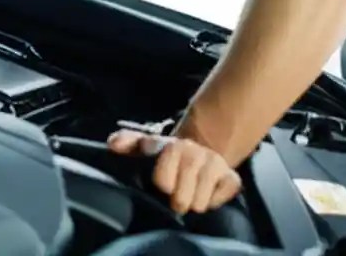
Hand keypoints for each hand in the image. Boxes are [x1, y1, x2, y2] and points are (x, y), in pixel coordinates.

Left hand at [107, 128, 241, 214]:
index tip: (161, 183)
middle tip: (175, 194)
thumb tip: (113, 144)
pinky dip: (214, 201)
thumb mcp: (144, 149)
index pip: (164, 175)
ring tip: (190, 194)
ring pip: (200, 201)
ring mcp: (214, 163)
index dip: (162, 181)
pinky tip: (207, 193)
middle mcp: (194, 151)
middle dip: (176, 199)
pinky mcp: (232, 178)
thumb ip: (127, 143)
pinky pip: (222, 197)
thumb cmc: (165, 158)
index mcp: (170, 146)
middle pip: (181, 196)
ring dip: (193, 202)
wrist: (198, 153)